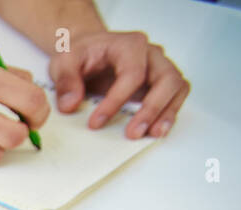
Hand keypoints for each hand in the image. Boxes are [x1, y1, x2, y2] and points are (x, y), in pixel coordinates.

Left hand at [48, 31, 189, 137]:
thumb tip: (70, 105)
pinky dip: (169, 113)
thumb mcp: (64, 61)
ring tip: (152, 134)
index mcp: (129, 45)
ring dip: (166, 112)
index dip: (116, 100)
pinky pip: (175, 96)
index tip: (95, 123)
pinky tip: (155, 130)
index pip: (132, 73)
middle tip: (133, 133)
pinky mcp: (161, 83)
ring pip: (176, 87)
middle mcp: (150, 54)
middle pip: (166, 78)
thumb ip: (66, 81)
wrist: (89, 51)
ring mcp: (159, 68)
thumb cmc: (81, 54)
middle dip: (151, 108)